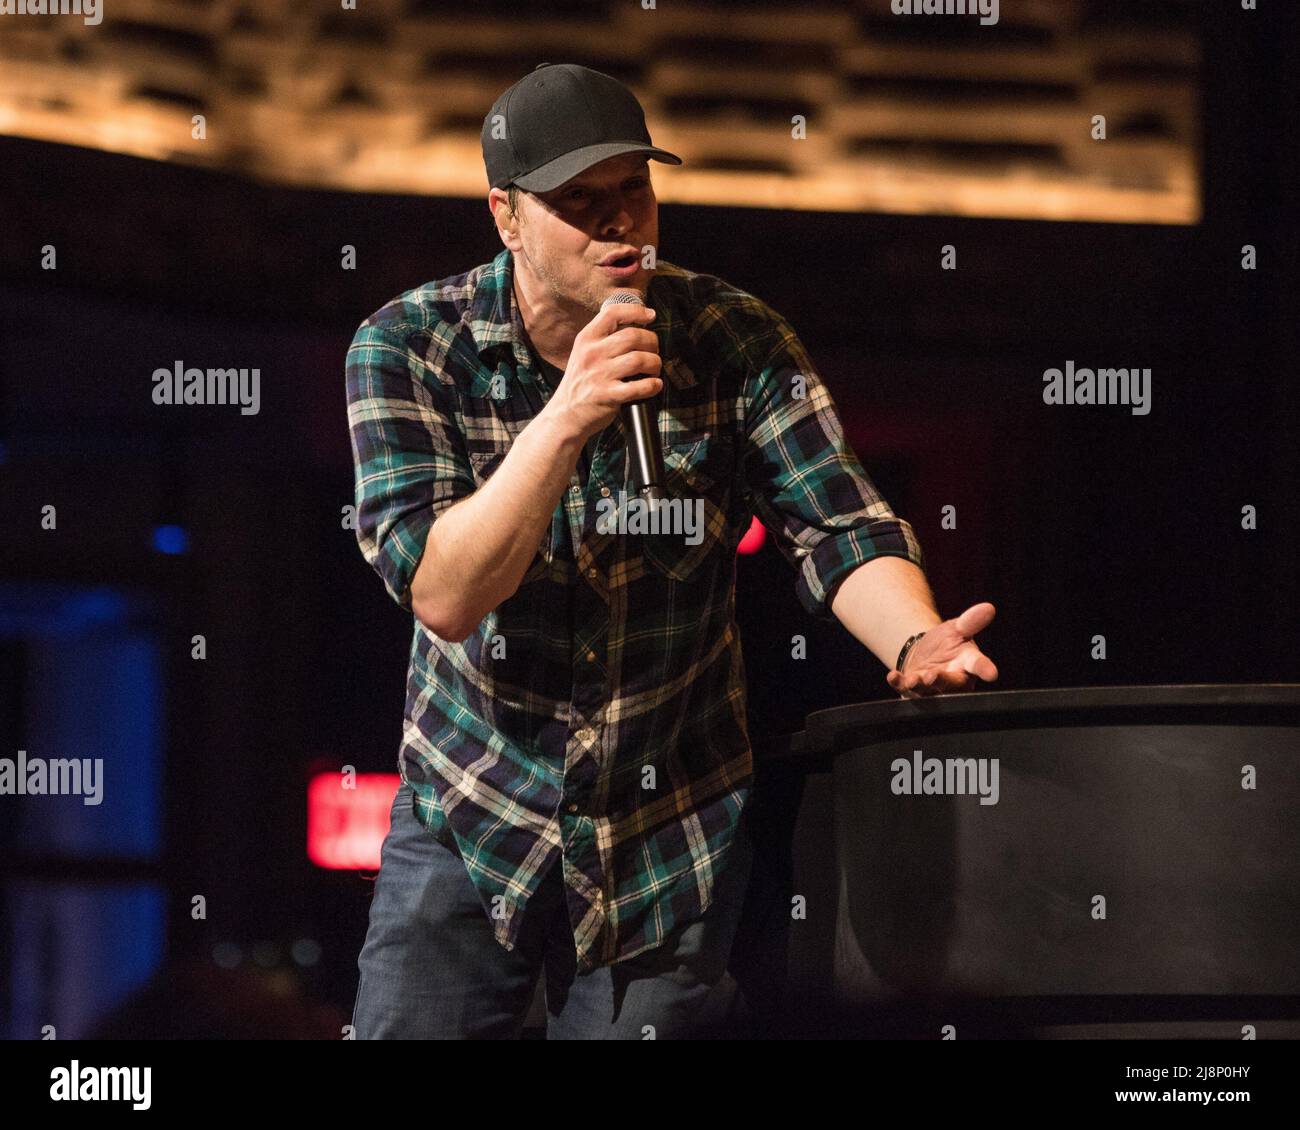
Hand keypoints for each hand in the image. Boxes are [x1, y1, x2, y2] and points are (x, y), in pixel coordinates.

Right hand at [542, 302, 660, 439]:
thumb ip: (604, 338)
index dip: (636, 311)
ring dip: (655, 364)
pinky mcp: (607, 395)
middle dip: (652, 342)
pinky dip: (653, 385)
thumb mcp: (584, 353)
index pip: (613, 313)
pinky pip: (639, 387)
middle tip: (654, 351)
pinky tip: (654, 385)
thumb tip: (637, 324)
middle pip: (633, 335)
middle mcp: (591, 354)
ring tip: (654, 369)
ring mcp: (599, 375)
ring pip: (639, 359)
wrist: (565, 414)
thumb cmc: (582, 382)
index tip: (651, 316)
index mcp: (586, 338)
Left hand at [885, 602, 998, 698]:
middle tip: (932, 677)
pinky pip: (904, 689)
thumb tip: (988, 607)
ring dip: (919, 686)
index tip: (992, 674)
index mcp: (968, 663)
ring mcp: (932, 689)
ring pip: (928, 692)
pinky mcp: (913, 691)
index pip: (979, 665)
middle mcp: (953, 680)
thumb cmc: (948, 643)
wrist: (924, 653)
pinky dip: (898, 683)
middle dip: (942, 681)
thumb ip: (970, 621)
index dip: (985, 669)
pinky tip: (892, 676)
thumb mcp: (957, 629)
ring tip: (913, 680)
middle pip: (951, 684)